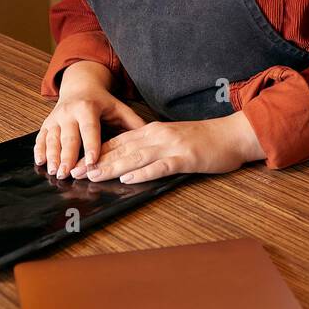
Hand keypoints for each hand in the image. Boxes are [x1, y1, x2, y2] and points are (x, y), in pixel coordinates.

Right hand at [35, 62, 145, 177]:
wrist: (79, 86)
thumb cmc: (102, 102)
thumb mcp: (118, 108)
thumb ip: (133, 122)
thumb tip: (151, 135)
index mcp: (88, 108)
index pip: (90, 129)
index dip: (91, 146)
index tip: (92, 162)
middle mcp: (69, 112)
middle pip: (69, 137)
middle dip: (68, 156)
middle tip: (68, 174)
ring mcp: (56, 118)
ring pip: (52, 139)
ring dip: (53, 156)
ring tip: (55, 172)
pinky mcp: (47, 123)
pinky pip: (41, 137)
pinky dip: (39, 150)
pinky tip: (41, 162)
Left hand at [72, 112, 262, 183]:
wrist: (232, 135)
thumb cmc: (204, 140)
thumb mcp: (173, 138)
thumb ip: (151, 146)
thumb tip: (127, 160)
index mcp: (153, 130)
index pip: (118, 141)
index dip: (96, 152)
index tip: (78, 162)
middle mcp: (158, 135)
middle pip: (121, 148)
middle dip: (96, 160)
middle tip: (75, 172)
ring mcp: (171, 146)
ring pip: (135, 157)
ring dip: (112, 167)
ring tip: (93, 176)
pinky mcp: (184, 158)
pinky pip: (160, 166)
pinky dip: (142, 173)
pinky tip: (128, 178)